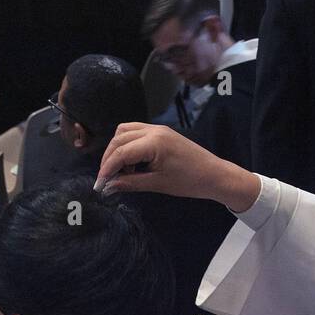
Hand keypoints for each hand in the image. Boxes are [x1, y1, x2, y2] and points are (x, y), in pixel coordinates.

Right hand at [95, 123, 261, 212]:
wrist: (214, 175)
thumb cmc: (190, 181)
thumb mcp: (158, 184)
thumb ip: (131, 182)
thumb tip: (109, 186)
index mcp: (154, 142)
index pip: (121, 152)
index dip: (106, 169)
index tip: (99, 184)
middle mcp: (154, 130)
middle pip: (119, 138)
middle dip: (109, 158)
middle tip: (105, 179)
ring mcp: (158, 128)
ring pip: (125, 131)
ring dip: (117, 149)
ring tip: (119, 171)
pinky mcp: (161, 132)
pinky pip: (136, 132)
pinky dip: (127, 145)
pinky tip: (131, 164)